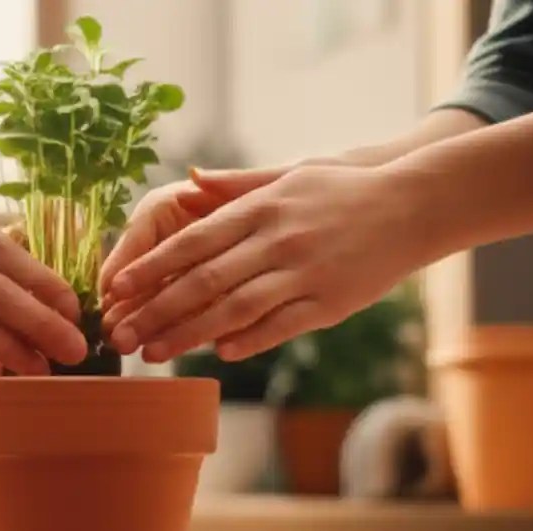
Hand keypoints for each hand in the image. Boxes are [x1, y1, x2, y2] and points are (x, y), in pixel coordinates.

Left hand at [102, 164, 429, 362]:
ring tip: (154, 352)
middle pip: (204, 281)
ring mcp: (303, 273)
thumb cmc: (344, 189)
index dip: (151, 267)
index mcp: (260, 208)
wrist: (414, 205)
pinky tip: (218, 354)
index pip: (193, 241)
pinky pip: (280, 326)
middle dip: (156, 310)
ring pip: (234, 309)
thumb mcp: (289, 174)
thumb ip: (236, 184)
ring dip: (189, 334)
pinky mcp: (329, 302)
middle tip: (121, 333)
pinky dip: (248, 340)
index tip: (118, 287)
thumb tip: (188, 179)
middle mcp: (276, 240)